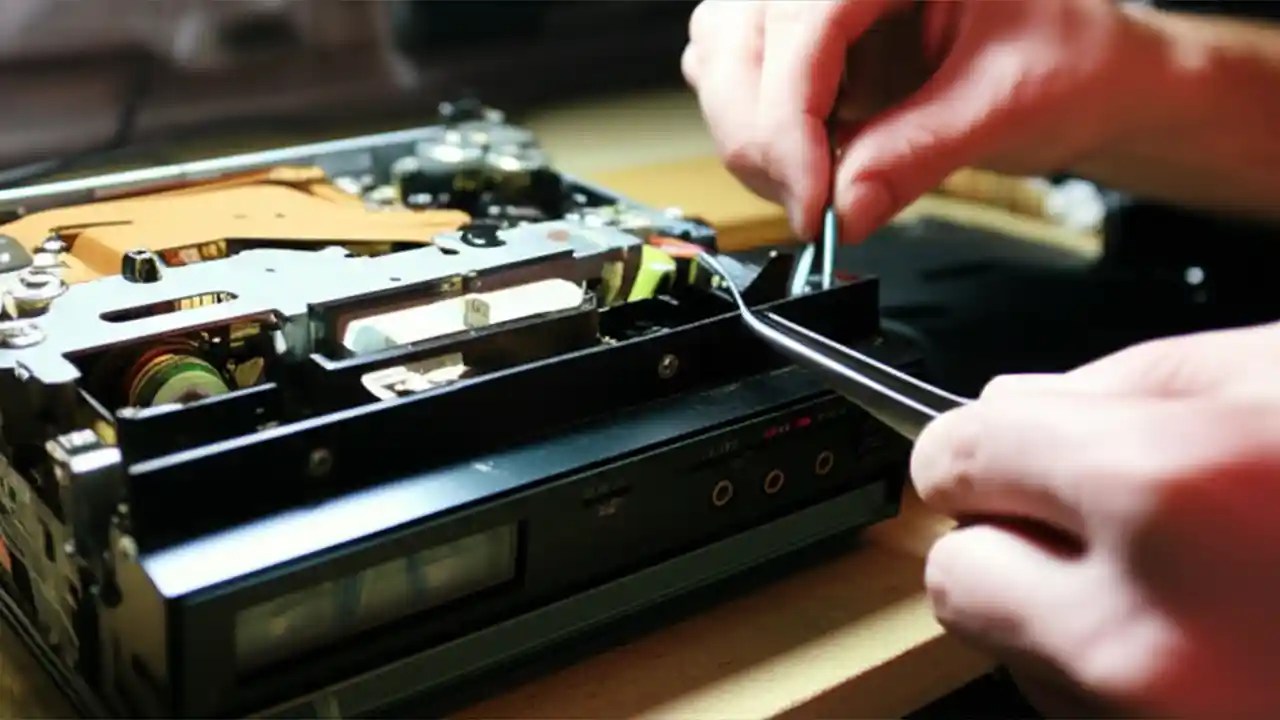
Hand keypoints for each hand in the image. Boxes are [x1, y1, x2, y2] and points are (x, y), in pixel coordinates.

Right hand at [681, 0, 1160, 243]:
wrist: (1084, 71)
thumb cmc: (1069, 59)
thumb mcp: (1008, 104)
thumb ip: (920, 154)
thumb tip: (845, 208)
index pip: (803, 23)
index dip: (790, 119)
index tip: (811, 200)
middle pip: (739, 39)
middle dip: (762, 137)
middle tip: (812, 208)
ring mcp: (813, 1)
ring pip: (720, 56)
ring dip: (749, 135)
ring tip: (813, 184)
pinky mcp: (802, 39)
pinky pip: (733, 74)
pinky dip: (755, 128)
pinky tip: (808, 157)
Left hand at [912, 323, 1279, 717]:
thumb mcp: (1278, 379)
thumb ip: (1125, 381)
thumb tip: (1008, 402)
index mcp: (1165, 494)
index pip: (957, 457)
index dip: (974, 442)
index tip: (992, 446)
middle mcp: (1140, 632)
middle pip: (955, 575)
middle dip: (999, 534)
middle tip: (1086, 512)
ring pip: (1007, 648)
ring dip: (1053, 609)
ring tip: (1174, 577)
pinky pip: (1073, 704)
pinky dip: (1103, 666)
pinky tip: (1194, 629)